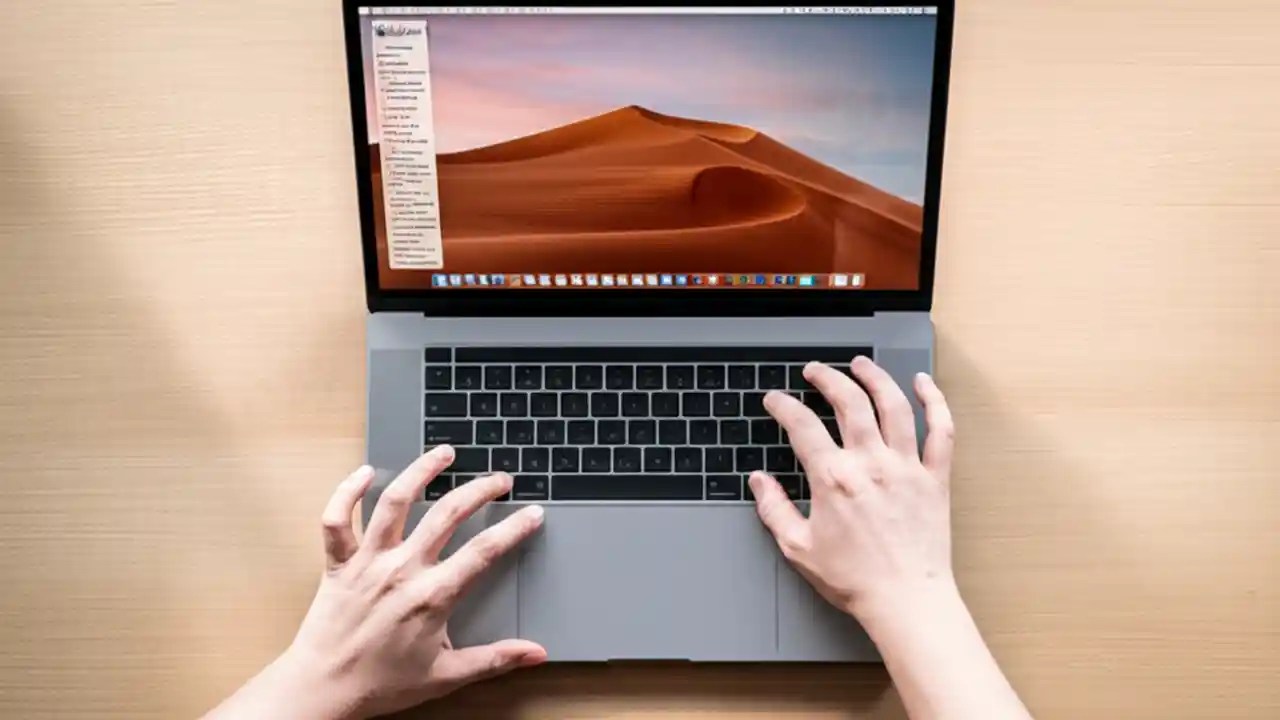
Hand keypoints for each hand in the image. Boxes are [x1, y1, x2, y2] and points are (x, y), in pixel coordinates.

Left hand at [280, 447, 545, 718]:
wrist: (322, 691)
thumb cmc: (382, 685)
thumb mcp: (447, 676)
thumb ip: (495, 659)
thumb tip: (537, 653)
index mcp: (432, 596)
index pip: (484, 551)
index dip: (513, 528)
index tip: (532, 513)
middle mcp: (401, 569)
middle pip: (447, 513)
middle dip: (479, 489)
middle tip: (500, 479)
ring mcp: (367, 561)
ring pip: (395, 501)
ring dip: (421, 471)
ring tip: (444, 453)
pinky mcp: (338, 563)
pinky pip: (338, 519)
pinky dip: (347, 491)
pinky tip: (366, 472)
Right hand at [750, 356, 955, 627]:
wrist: (906, 601)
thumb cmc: (854, 580)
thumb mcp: (798, 548)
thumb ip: (774, 509)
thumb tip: (759, 481)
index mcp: (833, 479)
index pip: (802, 425)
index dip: (784, 406)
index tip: (776, 400)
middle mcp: (870, 464)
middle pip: (848, 402)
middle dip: (827, 378)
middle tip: (816, 371)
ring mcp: (906, 467)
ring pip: (893, 405)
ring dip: (875, 377)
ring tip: (861, 364)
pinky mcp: (935, 478)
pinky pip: (941, 430)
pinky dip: (934, 401)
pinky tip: (924, 383)